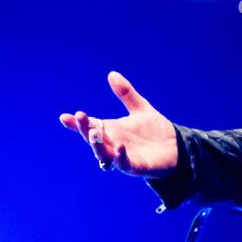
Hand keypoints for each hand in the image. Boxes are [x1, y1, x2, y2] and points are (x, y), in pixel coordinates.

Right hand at [59, 71, 178, 176]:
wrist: (177, 148)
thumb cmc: (155, 130)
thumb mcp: (141, 108)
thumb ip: (126, 94)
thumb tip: (112, 74)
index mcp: (111, 131)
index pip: (90, 126)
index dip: (77, 123)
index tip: (64, 116)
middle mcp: (113, 144)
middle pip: (93, 139)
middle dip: (85, 129)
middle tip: (80, 117)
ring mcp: (122, 157)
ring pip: (103, 154)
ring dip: (97, 145)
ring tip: (94, 132)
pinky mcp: (136, 166)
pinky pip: (124, 164)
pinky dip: (120, 157)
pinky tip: (120, 147)